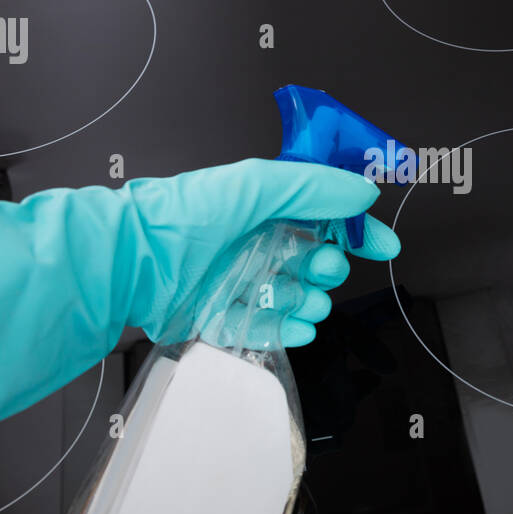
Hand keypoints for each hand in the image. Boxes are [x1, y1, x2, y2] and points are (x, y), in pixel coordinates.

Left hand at [0, 159, 398, 430]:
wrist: (129, 263)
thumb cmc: (184, 218)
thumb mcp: (255, 185)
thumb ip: (313, 186)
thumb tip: (363, 190)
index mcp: (264, 204)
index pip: (326, 213)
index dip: (358, 228)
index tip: (383, 243)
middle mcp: (255, 240)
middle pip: (315, 257)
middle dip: (330, 265)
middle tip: (325, 267)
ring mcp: (241, 279)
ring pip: (296, 295)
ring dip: (312, 300)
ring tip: (309, 302)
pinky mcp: (225, 315)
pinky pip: (269, 326)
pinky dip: (289, 327)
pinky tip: (298, 325)